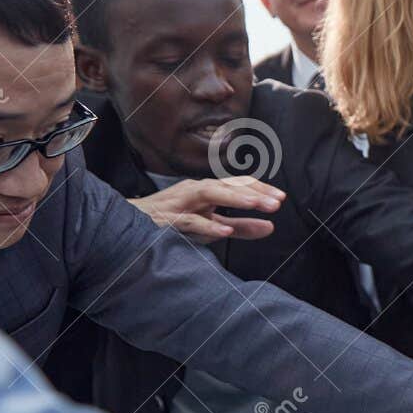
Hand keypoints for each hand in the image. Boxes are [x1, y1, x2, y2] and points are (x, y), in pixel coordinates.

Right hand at [132, 176, 283, 242]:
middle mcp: (195, 191)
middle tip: (277, 202)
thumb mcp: (212, 225)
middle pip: (227, 184)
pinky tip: (224, 229)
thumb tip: (270, 227)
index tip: (281, 198)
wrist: (131, 224)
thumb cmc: (175, 222)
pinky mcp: (167, 219)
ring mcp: (180, 202)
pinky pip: (189, 220)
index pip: (237, 184)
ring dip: (234, 198)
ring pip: (209, 193)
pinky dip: (207, 224)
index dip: (260, 189)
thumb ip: (241, 227)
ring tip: (255, 204)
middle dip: (253, 192)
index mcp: (207, 190)